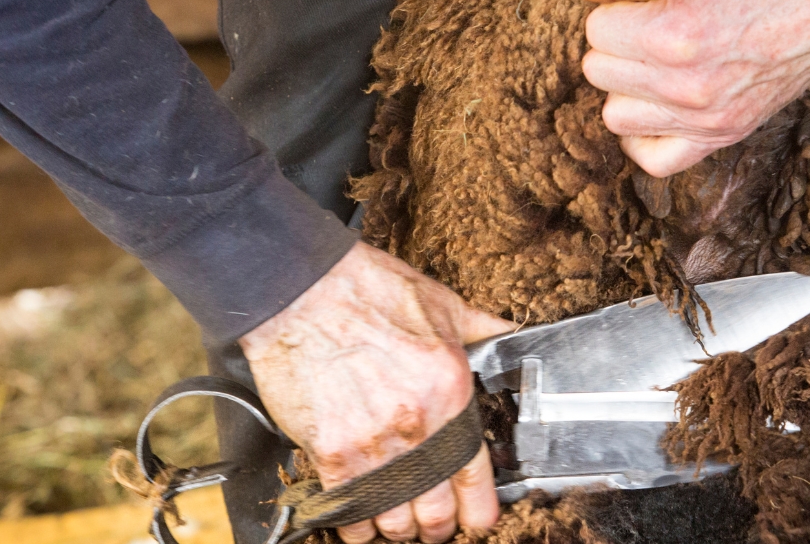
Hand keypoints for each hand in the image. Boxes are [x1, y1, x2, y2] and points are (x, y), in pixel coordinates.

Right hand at [239, 242, 514, 543]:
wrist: (300, 289)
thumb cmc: (365, 289)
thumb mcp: (441, 302)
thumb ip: (480, 328)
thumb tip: (509, 334)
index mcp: (451, 391)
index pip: (475, 475)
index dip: (478, 511)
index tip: (476, 520)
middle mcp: (417, 426)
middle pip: (435, 511)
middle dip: (435, 525)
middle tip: (431, 522)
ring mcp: (372, 444)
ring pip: (392, 521)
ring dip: (396, 528)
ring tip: (395, 521)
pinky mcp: (329, 452)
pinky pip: (347, 512)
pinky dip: (354, 525)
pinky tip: (358, 520)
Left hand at [561, 0, 809, 176]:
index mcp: (674, 36)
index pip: (596, 30)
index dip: (618, 9)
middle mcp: (687, 87)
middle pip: (599, 73)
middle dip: (618, 44)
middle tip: (654, 23)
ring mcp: (707, 118)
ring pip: (616, 117)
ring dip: (628, 87)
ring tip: (660, 59)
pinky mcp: (726, 134)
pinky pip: (655, 161)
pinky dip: (646, 137)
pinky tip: (658, 104)